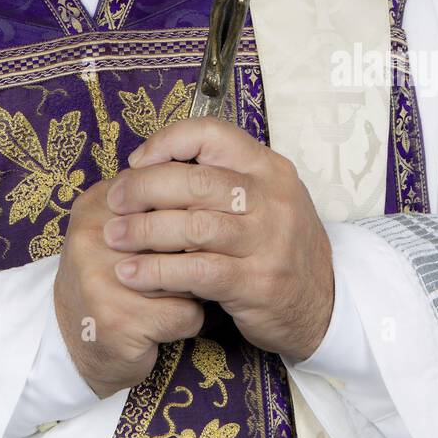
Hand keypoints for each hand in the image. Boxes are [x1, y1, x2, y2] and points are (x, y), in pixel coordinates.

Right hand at [54, 179, 204, 398]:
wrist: (71, 344)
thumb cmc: (108, 279)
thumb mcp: (118, 231)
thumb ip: (150, 204)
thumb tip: (207, 188)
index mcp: (95, 206)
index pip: (163, 190)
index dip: (187, 213)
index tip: (190, 230)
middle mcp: (92, 237)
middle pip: (180, 232)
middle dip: (194, 253)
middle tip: (183, 268)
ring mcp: (101, 280)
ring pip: (189, 273)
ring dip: (193, 289)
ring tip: (170, 297)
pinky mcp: (119, 322)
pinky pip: (187, 313)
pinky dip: (188, 321)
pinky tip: (165, 324)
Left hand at [102, 119, 334, 362]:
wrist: (324, 303)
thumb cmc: (276, 243)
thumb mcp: (263, 198)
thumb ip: (218, 180)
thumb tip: (148, 168)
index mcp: (268, 167)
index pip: (212, 134)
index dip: (167, 142)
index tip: (137, 161)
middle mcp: (272, 198)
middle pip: (195, 182)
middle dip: (144, 189)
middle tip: (114, 201)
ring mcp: (268, 241)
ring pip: (192, 227)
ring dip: (143, 231)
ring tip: (113, 237)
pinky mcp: (257, 283)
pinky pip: (197, 272)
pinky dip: (157, 271)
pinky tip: (132, 274)